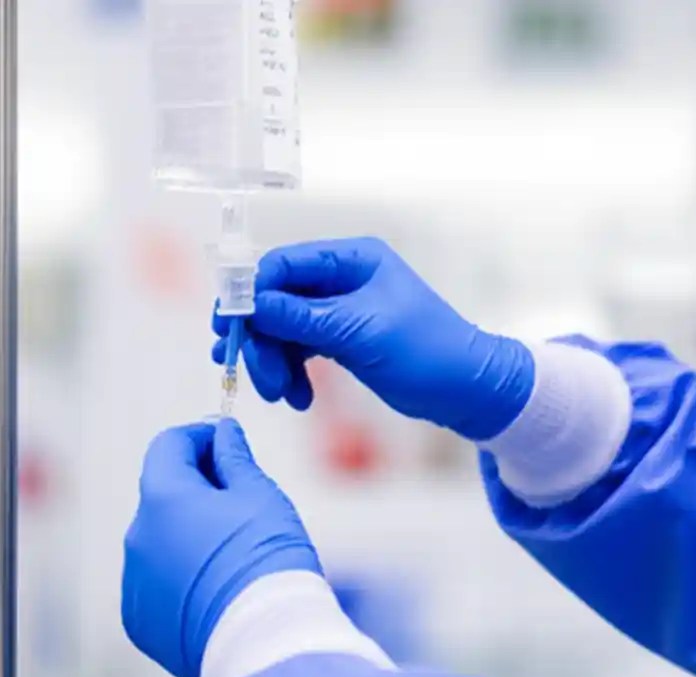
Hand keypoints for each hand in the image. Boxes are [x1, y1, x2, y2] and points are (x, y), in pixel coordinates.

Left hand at [121, 419, 320, 676]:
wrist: (264, 641)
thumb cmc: (267, 560)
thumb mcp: (260, 496)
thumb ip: (235, 458)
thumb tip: (222, 433)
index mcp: (163, 497)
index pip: (169, 445)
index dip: (200, 438)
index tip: (228, 445)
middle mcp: (137, 537)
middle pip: (164, 495)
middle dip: (198, 490)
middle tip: (243, 502)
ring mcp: (134, 582)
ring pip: (161, 542)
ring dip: (190, 536)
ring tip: (237, 556)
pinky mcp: (139, 620)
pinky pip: (158, 584)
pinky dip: (183, 578)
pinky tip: (220, 589)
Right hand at [212, 237, 534, 440]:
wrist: (465, 390)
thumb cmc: (426, 351)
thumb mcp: (360, 332)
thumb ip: (303, 317)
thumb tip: (252, 305)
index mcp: (351, 259)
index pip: (282, 266)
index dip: (251, 296)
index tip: (230, 331)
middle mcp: (341, 278)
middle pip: (276, 300)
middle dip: (262, 340)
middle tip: (259, 379)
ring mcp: (339, 310)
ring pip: (283, 328)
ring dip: (274, 362)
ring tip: (281, 396)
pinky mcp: (340, 339)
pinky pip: (299, 350)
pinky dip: (292, 373)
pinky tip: (298, 399)